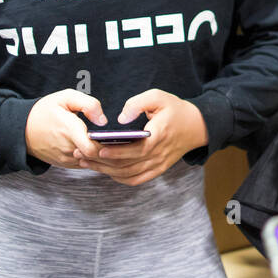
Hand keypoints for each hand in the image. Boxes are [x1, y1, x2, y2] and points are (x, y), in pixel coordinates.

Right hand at [24, 89, 107, 169]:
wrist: (22, 129)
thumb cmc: (45, 111)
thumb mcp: (65, 97)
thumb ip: (88, 104)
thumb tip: (103, 120)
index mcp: (69, 130)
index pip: (92, 149)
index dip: (106, 145)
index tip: (111, 135)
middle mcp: (68, 148)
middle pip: (96, 156)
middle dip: (107, 149)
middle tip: (114, 138)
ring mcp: (66, 158)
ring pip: (92, 162)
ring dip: (100, 154)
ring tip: (104, 142)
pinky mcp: (65, 164)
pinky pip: (84, 164)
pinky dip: (92, 158)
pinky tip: (93, 147)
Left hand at [77, 88, 208, 185]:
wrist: (197, 127)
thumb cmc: (175, 109)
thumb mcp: (159, 97)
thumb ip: (138, 103)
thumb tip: (121, 117)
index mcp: (159, 136)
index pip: (135, 150)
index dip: (116, 153)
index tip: (97, 150)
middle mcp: (158, 154)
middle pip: (127, 165)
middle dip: (101, 162)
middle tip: (81, 155)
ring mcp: (158, 164)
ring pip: (128, 174)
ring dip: (106, 171)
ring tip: (86, 162)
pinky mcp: (158, 169)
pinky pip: (136, 179)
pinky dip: (119, 178)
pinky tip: (105, 171)